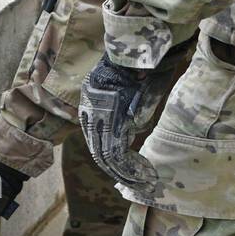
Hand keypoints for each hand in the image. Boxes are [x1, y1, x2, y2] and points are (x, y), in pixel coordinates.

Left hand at [79, 56, 157, 187]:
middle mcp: (89, 114)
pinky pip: (117, 153)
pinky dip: (131, 167)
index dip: (113, 159)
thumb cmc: (141, 68)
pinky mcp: (111, 123)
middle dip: (120, 172)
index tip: (128, 170)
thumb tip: (130, 131)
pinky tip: (144, 173)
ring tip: (145, 182)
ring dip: (127, 173)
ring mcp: (98, 119)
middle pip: (99, 152)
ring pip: (107, 157)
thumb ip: (127, 113)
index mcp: (91, 105)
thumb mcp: (130, 92)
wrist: (142, 52)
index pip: (97, 140)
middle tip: (139, 183)